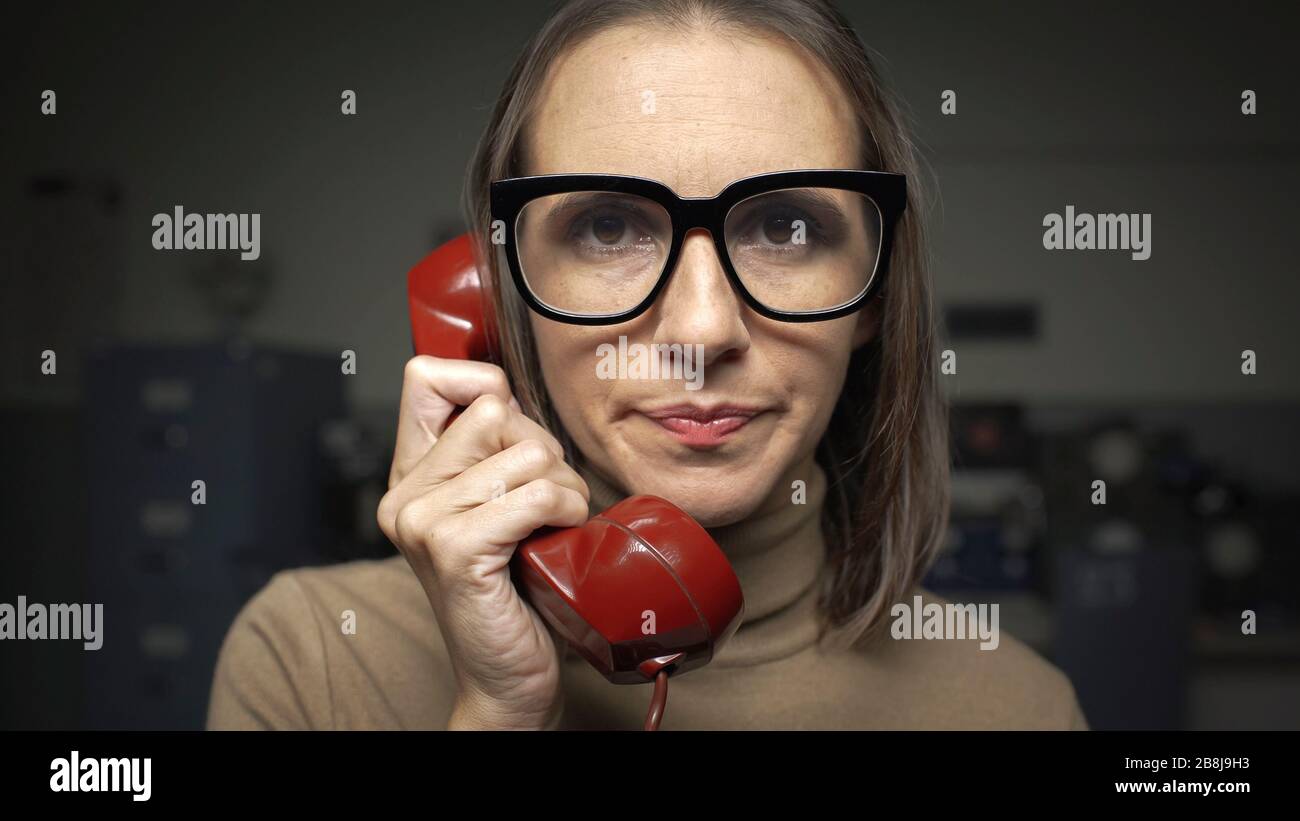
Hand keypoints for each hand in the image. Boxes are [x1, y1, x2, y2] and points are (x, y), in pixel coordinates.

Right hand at [377, 355, 590, 728]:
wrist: (507, 679)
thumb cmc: (518, 591)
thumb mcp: (501, 508)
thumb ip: (497, 453)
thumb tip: (518, 394)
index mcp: (412, 476)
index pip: (428, 376)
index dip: (487, 387)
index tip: (517, 435)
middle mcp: (406, 493)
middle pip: (496, 408)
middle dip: (544, 449)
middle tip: (548, 502)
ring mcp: (423, 521)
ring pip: (526, 452)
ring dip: (564, 487)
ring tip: (555, 527)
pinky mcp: (453, 549)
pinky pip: (534, 494)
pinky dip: (566, 510)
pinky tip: (559, 538)